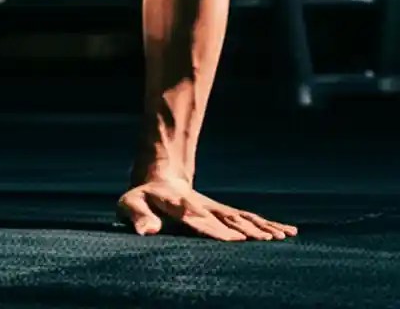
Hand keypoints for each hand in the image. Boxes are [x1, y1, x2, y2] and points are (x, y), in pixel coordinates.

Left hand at [118, 177, 297, 240]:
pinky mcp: (224, 213)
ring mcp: (216, 209)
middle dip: (246, 229)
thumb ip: (138, 217)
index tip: (235, 239)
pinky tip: (289, 232)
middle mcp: (203, 207)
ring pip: (242, 218)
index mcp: (180, 206)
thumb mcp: (130, 205)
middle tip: (266, 239)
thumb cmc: (142, 198)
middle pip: (227, 219)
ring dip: (262, 227)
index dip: (216, 230)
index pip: (200, 220)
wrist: (159, 179)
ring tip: (282, 236)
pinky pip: (249, 218)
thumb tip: (146, 232)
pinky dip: (268, 224)